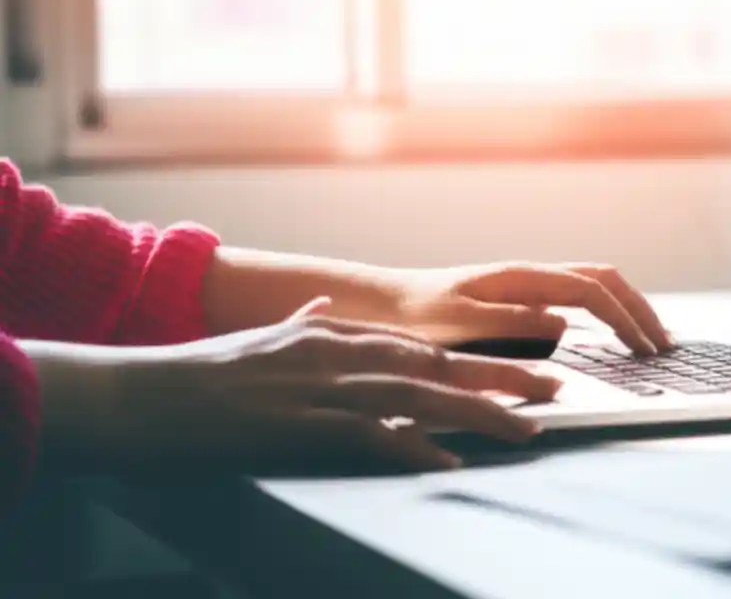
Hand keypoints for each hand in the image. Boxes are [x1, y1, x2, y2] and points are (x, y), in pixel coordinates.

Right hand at [28, 308, 560, 471]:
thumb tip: (328, 304)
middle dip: (501, 377)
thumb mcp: (264, 337)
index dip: (476, 356)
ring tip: (526, 429)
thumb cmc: (200, 375)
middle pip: (437, 366)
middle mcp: (338, 355)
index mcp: (333, 336)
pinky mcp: (300, 425)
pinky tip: (447, 463)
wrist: (142, 395)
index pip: (420, 346)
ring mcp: (321, 389)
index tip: (519, 365)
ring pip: (420, 398)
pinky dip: (413, 449)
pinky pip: (371, 437)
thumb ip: (306, 321)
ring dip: (479, 414)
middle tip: (552, 390)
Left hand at [385, 262, 672, 355]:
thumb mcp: (458, 323)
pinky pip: (579, 298)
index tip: (645, 350)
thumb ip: (511, 322)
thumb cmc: (414, 316)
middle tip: (666, 345)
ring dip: (628, 308)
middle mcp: (531, 276)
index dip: (625, 319)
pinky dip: (607, 312)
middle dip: (641, 309)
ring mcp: (529, 285)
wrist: (383, 303)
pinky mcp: (524, 299)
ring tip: (653, 339)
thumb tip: (565, 323)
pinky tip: (614, 335)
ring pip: (595, 284)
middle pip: (605, 279)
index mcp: (522, 278)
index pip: (591, 291)